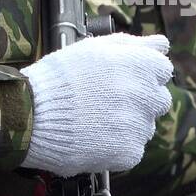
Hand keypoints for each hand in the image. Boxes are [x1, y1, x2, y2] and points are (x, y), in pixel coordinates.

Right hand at [21, 33, 173, 176]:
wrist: (33, 115)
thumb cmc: (60, 78)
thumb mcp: (94, 48)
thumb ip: (134, 44)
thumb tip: (162, 44)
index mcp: (140, 65)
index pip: (163, 70)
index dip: (143, 73)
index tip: (124, 78)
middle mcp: (145, 94)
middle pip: (160, 99)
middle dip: (141, 99)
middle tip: (109, 101)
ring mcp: (138, 125)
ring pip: (146, 125)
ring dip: (130, 123)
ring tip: (98, 119)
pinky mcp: (129, 152)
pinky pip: (134, 148)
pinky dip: (118, 145)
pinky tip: (95, 136)